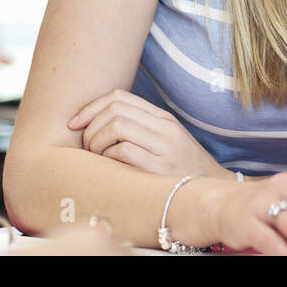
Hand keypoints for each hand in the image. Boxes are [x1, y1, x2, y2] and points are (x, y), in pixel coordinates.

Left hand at [68, 88, 229, 179]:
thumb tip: (98, 123)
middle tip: (85, 146)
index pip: (119, 97)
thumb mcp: (165, 140)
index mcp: (162, 118)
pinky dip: (108, 157)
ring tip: (95, 157)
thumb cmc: (181, 168)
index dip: (90, 107)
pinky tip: (108, 167)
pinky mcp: (160, 168)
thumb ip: (140, 128)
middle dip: (89, 126)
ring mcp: (164, 146)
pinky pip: (124, 151)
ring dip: (96, 141)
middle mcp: (163, 127)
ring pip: (116, 126)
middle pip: (114, 109)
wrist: (211, 189)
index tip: (75, 123)